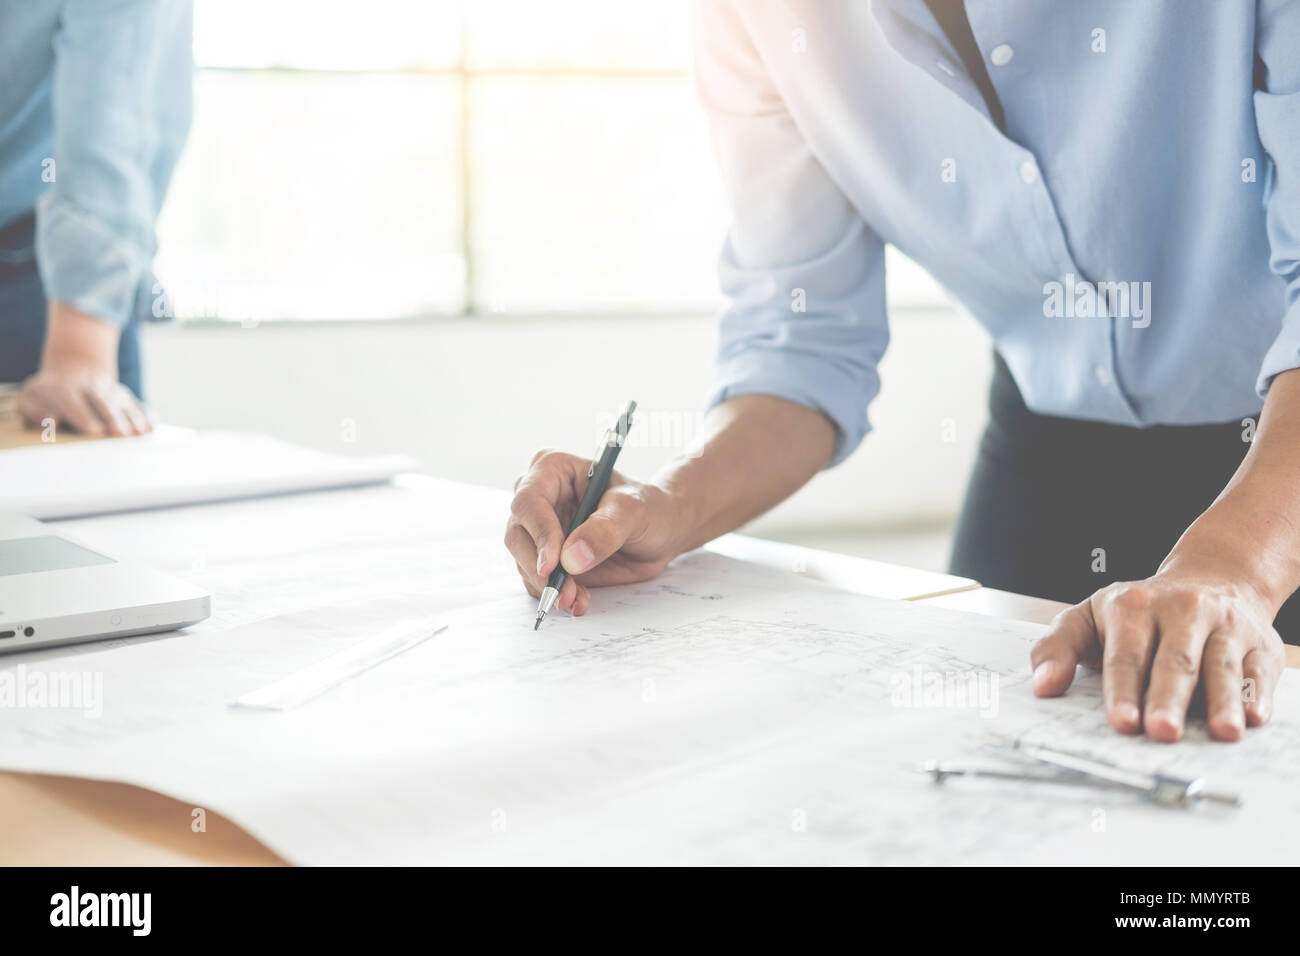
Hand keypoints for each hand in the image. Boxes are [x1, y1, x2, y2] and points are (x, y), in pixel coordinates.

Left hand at [17, 300, 152, 437]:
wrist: (71, 370)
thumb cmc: (47, 395)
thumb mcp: (31, 399)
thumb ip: (36, 410)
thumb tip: (53, 420)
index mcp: (62, 388)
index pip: (73, 401)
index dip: (84, 416)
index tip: (94, 431)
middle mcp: (89, 386)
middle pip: (102, 401)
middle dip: (113, 418)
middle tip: (121, 434)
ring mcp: (109, 389)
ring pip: (121, 401)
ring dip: (132, 417)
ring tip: (141, 432)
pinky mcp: (123, 394)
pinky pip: (136, 402)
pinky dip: (145, 412)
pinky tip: (153, 424)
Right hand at [505, 449, 682, 616]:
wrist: (661, 532)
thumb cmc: (648, 508)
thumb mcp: (633, 510)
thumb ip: (605, 530)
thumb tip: (571, 557)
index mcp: (553, 470)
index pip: (529, 501)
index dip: (539, 533)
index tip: (555, 564)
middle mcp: (540, 497)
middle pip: (517, 535)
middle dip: (539, 568)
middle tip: (564, 591)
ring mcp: (541, 529)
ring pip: (525, 562)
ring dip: (549, 587)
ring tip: (578, 598)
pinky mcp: (547, 557)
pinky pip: (538, 581)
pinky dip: (555, 595)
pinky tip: (579, 600)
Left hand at [1030, 572, 1285, 741]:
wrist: (1210, 578)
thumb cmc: (1138, 613)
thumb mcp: (1089, 617)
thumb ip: (1057, 648)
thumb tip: (1042, 687)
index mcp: (1132, 606)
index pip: (1125, 654)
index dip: (1123, 690)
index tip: (1122, 721)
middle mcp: (1181, 611)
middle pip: (1174, 661)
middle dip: (1167, 698)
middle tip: (1161, 732)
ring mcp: (1224, 625)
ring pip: (1221, 666)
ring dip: (1221, 701)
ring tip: (1221, 732)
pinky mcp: (1260, 643)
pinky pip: (1259, 669)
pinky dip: (1257, 693)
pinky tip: (1253, 716)